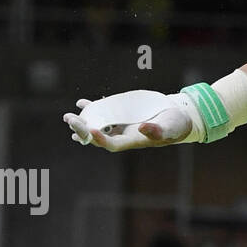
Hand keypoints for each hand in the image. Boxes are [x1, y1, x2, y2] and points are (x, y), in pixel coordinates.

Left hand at [63, 90, 195, 151]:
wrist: (177, 117)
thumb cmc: (175, 125)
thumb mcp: (170, 127)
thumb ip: (157, 130)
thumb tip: (142, 128)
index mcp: (133, 141)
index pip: (112, 144)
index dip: (100, 139)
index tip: (91, 130)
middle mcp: (123, 135)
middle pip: (98, 136)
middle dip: (83, 130)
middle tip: (70, 120)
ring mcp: (121, 125)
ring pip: (97, 125)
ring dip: (82, 122)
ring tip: (69, 116)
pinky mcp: (121, 115)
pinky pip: (104, 113)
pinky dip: (93, 108)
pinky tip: (82, 103)